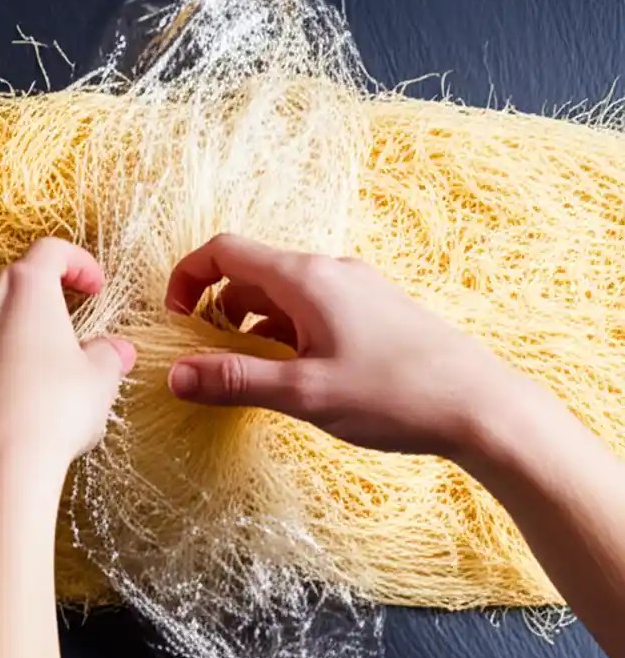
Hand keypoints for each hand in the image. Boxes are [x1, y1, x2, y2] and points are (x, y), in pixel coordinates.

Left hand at [0, 238, 135, 494]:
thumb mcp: (97, 383)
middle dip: (42, 305)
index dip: (78, 264)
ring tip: (33, 373)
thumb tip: (114, 352)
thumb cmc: (46, 414)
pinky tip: (0, 402)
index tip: (94, 285)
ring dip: (8, 336)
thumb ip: (106, 358)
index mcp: (23, 288)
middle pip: (13, 287)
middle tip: (68, 336)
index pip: (51, 252)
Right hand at [164, 233, 532, 456]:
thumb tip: (174, 375)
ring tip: (253, 374)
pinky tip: (298, 375)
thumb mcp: (304, 393)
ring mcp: (355, 289)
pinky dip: (285, 332)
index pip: (224, 250)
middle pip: (250, 272)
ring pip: (281, 293)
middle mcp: (328, 271)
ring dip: (252, 325)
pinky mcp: (374, 311)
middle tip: (212, 360)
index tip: (176, 321)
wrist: (482, 407)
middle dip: (218, 311)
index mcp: (305, 278)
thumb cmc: (395, 395)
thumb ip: (234, 381)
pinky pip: (311, 309)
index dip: (187, 278)